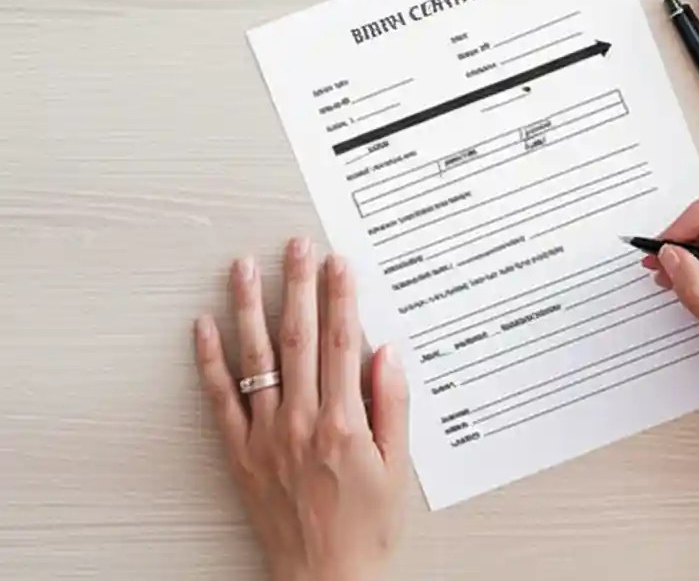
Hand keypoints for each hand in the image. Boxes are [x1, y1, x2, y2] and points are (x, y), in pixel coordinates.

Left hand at [193, 238, 408, 580]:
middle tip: (297, 247)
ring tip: (245, 268)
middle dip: (300, 286)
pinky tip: (205, 326)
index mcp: (345, 423)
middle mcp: (302, 422)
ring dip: (251, 307)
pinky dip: (210, 360)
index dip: (342, 297)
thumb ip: (392, 406)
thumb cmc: (365, 529)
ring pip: (256, 358)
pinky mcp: (241, 454)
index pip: (344, 344)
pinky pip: (220, 398)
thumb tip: (388, 354)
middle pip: (300, 338)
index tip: (340, 263)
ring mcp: (266, 435)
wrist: (323, 579)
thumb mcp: (397, 468)